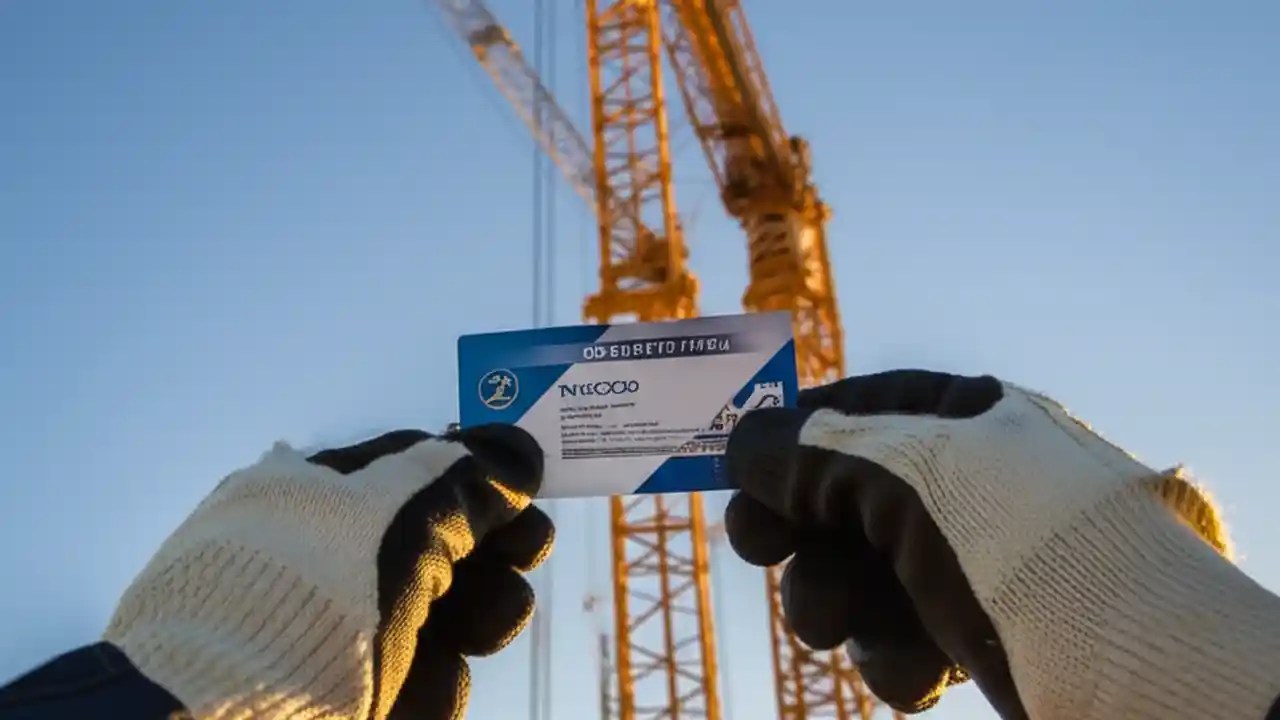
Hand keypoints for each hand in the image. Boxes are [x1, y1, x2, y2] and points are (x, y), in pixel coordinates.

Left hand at [104, 425, 553, 719]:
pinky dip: (429, 686)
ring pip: (431, 616)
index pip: (416, 468)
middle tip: (522, 562)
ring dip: (472, 620)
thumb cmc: (308, 591)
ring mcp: (325, 625)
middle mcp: (318, 551)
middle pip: (433, 543)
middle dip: (489, 556)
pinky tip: (422, 692)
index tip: (528, 499)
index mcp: (315, 490)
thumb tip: (517, 450)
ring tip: (470, 638)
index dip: (480, 481)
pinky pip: (407, 678)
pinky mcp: (336, 691)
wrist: (215, 711)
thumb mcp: (394, 512)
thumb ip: (463, 478)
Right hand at [723, 370, 1229, 717]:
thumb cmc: (1011, 531)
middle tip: (759, 551)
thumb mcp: (899, 470)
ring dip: (834, 601)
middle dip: (798, 532)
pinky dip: (893, 656)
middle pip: (846, 498)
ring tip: (832, 628)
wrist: (1126, 649)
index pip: (851, 412)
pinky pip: (908, 633)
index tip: (737, 474)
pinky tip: (913, 673)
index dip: (787, 441)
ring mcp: (978, 557)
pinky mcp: (986, 628)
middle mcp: (969, 479)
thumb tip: (739, 440)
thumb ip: (808, 450)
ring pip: (866, 574)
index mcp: (962, 416)